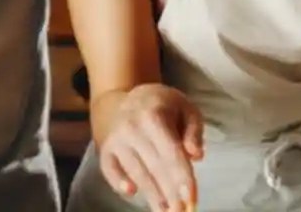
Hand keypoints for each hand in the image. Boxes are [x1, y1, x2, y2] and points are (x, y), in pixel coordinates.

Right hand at [98, 84, 203, 211]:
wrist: (124, 99)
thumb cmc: (161, 106)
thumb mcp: (185, 108)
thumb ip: (194, 131)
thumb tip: (196, 156)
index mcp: (154, 116)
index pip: (171, 153)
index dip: (182, 177)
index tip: (192, 198)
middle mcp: (131, 128)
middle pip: (155, 167)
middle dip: (170, 193)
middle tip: (181, 211)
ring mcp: (116, 139)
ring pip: (136, 172)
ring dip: (152, 195)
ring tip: (165, 211)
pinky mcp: (105, 149)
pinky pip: (109, 170)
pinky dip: (118, 182)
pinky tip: (131, 193)